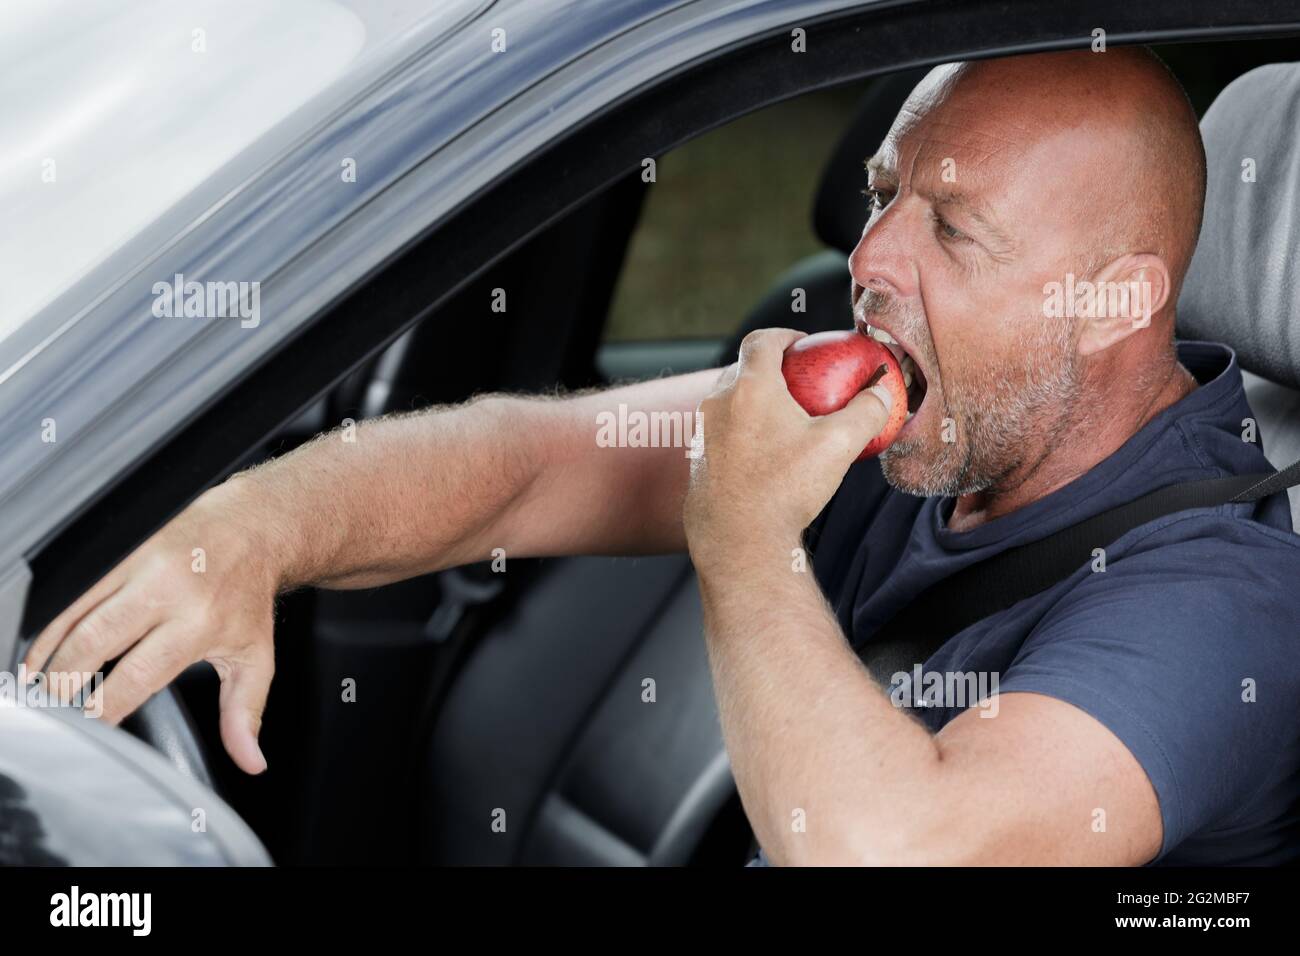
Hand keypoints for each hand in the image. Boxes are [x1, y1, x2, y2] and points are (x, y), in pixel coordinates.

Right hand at [23, 477, 280, 773]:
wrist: (252, 529)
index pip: (137, 676)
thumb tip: (251, 761)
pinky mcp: (122, 553)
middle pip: (94, 643)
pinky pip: (76, 594)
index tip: (90, 733)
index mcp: (200, 622)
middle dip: (65, 684)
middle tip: (53, 714)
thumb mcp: (257, 656)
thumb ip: (246, 711)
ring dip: (51, 657)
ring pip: (76, 617)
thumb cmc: (249, 597)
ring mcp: (140, 566)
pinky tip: (43, 655)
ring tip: (41, 690)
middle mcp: (167, 590)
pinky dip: (53, 627)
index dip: (104, 709)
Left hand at [683, 328, 892, 568]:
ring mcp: (703, 432)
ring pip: (729, 401)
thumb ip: (866, 412)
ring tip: (783, 422)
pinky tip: (764, 457)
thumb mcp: (838, 446)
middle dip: (770, 370)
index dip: (783, 335)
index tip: (801, 345)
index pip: (761, 340)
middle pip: (742, 369)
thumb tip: (882, 393)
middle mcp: (718, 403)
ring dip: (754, 402)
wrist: (739, 541)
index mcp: (750, 388)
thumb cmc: (785, 490)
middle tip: (798, 385)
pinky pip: (721, 432)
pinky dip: (741, 431)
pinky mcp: (697, 460)